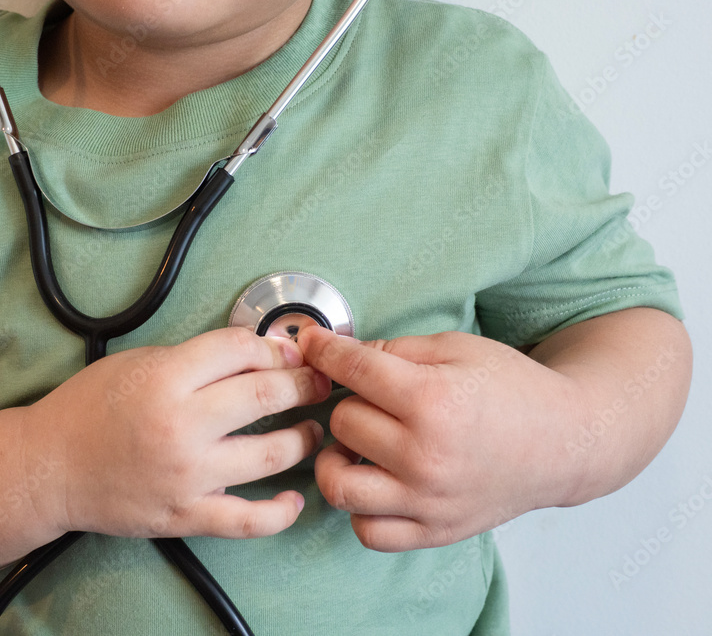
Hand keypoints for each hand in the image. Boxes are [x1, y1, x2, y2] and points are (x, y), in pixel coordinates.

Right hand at [22, 328, 330, 539]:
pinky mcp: (185, 515)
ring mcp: (186, 476)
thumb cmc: (88, 408)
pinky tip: (294, 496)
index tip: (289, 353)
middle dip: (305, 385)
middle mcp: (181, 426)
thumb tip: (260, 353)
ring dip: (304, 439)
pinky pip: (249, 520)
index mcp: (165, 379)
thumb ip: (197, 356)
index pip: (241, 349)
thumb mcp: (138, 361)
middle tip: (319, 383)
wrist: (48, 468)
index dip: (275, 347)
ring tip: (311, 429)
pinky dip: (281, 510)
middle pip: (267, 396)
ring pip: (272, 455)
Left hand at [298, 327, 581, 551]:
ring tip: (360, 444)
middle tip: (372, 398)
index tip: (311, 343)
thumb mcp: (455, 348)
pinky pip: (367, 531)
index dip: (323, 350)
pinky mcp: (434, 531)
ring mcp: (428, 501)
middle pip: (342, 422)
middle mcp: (426, 456)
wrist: (564, 442)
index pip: (351, 370)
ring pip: (338, 483)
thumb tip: (335, 352)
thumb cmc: (512, 389)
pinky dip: (360, 507)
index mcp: (433, 400)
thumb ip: (392, 349)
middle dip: (349, 401)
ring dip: (338, 458)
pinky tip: (375, 480)